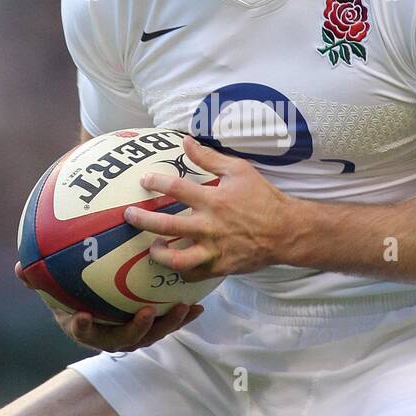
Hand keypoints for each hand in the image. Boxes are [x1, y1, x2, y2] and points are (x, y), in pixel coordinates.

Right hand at [14, 261, 203, 350]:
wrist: (96, 301)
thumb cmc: (71, 292)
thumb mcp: (52, 285)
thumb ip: (37, 279)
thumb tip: (19, 268)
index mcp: (86, 329)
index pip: (84, 333)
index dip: (84, 329)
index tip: (83, 317)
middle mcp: (112, 336)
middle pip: (126, 339)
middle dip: (138, 329)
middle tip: (146, 312)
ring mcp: (136, 333)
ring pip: (154, 333)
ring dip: (169, 323)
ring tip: (183, 307)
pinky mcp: (155, 326)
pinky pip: (170, 322)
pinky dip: (185, 315)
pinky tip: (200, 303)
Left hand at [121, 134, 292, 281]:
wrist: (285, 231)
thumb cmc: (263, 198)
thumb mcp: (240, 170)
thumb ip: (210, 157)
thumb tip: (186, 141)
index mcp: (213, 200)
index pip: (177, 188)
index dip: (156, 182)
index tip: (144, 180)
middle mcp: (210, 226)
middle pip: (167, 226)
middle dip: (143, 220)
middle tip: (129, 215)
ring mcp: (214, 249)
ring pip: (177, 259)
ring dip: (159, 254)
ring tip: (153, 247)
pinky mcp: (220, 266)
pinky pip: (194, 274)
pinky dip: (181, 271)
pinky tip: (175, 263)